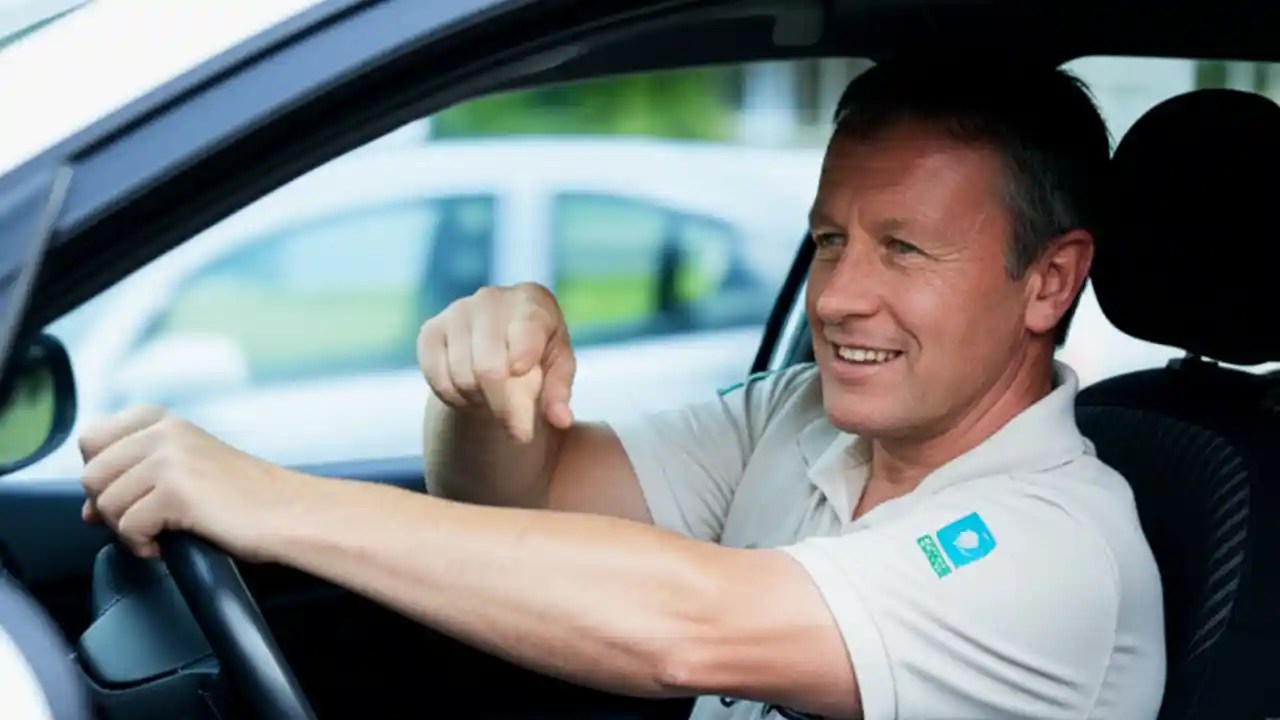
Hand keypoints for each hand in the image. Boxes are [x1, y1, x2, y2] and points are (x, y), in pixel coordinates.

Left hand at [79, 405, 304, 560]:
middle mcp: (164, 432)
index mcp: (165, 421)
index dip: (103, 475)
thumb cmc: (243, 499)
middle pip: (91, 475)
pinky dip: (144, 545)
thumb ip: (134, 478)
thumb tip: (88, 510)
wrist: (287, 514)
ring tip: (163, 533)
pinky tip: (169, 543)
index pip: (92, 440)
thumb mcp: (185, 470)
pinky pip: (128, 527)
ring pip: (106, 504)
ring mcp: (169, 459)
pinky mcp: (176, 491)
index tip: (130, 493)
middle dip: (112, 507)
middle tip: (147, 520)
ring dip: (128, 529)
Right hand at [417, 283, 575, 442]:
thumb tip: (561, 419)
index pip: (526, 328)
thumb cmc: (538, 356)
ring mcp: (457, 313)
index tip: (520, 371)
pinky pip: (438, 379)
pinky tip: (472, 393)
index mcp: (532, 300)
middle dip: (505, 407)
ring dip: (481, 402)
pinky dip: (456, 398)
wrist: (498, 345)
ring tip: (495, 398)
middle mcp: (491, 299)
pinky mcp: (430, 331)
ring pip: (463, 377)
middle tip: (519, 432)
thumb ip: (559, 393)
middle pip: (489, 367)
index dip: (523, 352)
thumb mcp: (558, 371)